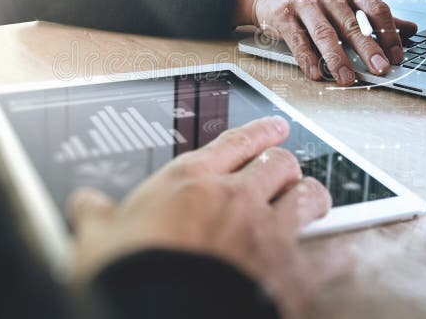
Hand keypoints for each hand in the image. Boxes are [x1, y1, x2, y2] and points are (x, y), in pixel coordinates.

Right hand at [69, 117, 332, 318]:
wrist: (166, 313)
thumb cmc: (133, 274)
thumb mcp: (99, 240)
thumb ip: (95, 217)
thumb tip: (84, 206)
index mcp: (191, 182)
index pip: (235, 141)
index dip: (260, 131)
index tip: (275, 127)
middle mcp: (236, 198)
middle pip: (279, 163)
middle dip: (285, 165)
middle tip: (286, 170)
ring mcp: (267, 232)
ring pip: (309, 196)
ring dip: (313, 196)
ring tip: (314, 200)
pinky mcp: (291, 272)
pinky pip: (329, 255)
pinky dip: (336, 254)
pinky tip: (341, 253)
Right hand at [233, 0, 416, 84]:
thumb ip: (374, 14)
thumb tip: (411, 29)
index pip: (375, 8)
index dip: (389, 34)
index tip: (397, 56)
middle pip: (351, 23)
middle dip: (368, 49)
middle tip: (381, 69)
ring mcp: (303, 2)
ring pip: (325, 33)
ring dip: (338, 59)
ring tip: (347, 79)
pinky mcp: (283, 15)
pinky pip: (297, 40)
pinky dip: (308, 59)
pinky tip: (316, 73)